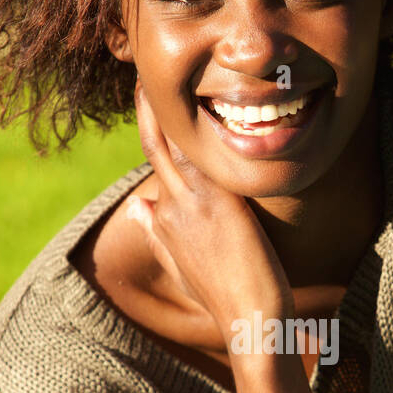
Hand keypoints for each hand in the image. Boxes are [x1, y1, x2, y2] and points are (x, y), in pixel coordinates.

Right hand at [127, 80, 294, 342]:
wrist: (250, 322)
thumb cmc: (231, 300)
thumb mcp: (187, 265)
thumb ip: (162, 235)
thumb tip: (141, 207)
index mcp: (166, 221)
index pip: (157, 167)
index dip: (152, 132)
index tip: (150, 105)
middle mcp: (170, 208)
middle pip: (153, 146)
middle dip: (146, 109)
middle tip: (143, 71)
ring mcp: (188, 204)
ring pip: (165, 143)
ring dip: (156, 106)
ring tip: (152, 70)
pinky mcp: (213, 202)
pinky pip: (192, 152)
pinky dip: (183, 123)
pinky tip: (186, 93)